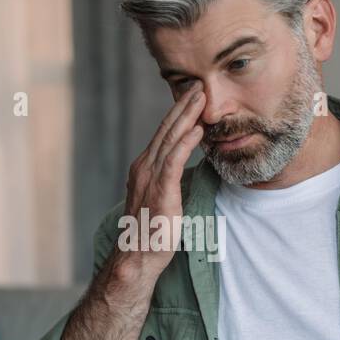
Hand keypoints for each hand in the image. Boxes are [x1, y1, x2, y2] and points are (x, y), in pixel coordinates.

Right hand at [115, 81, 205, 285]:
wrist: (137, 255)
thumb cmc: (151, 231)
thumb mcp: (162, 198)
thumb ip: (169, 179)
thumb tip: (184, 168)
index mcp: (145, 167)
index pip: (164, 133)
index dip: (179, 112)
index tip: (193, 95)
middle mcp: (144, 167)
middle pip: (167, 129)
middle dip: (183, 105)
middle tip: (199, 84)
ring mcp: (150, 177)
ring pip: (170, 139)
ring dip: (187, 117)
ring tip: (201, 97)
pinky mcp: (160, 190)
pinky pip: (174, 161)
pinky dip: (185, 143)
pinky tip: (197, 130)